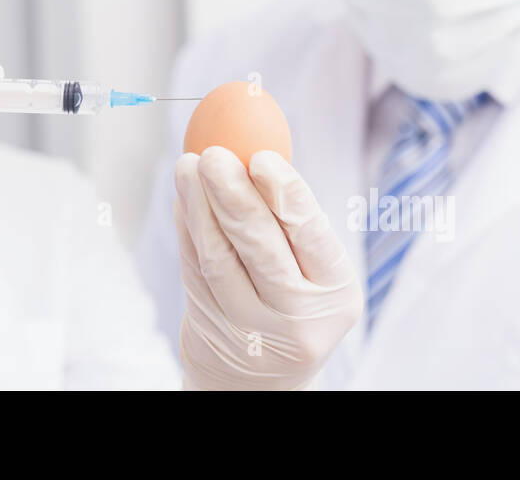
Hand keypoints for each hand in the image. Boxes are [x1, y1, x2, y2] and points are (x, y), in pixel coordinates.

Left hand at [174, 146, 361, 389]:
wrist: (259, 374)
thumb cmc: (291, 295)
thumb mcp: (311, 268)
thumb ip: (290, 217)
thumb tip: (252, 145)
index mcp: (336, 291)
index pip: (311, 235)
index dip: (286, 194)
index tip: (260, 156)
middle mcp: (299, 317)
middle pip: (261, 248)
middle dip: (233, 194)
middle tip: (212, 155)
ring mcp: (252, 330)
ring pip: (219, 259)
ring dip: (198, 207)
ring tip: (187, 166)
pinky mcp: (212, 331)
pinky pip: (194, 271)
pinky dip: (186, 230)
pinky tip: (182, 198)